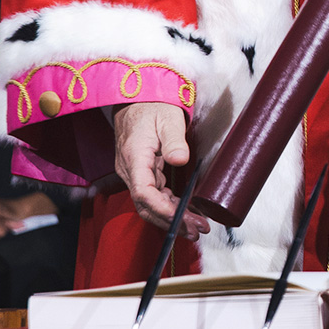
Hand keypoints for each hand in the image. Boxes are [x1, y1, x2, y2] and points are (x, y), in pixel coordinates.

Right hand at [115, 102, 208, 235]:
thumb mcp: (167, 118)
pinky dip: (169, 206)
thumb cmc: (152, 106)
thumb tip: (180, 159)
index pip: (143, 193)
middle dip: (171, 222)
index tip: (181, 217)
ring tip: (196, 227)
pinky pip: (154, 195)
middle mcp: (131, 170)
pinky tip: (185, 213)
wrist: (137, 99)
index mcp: (134, 158)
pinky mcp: (144, 173)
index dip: (162, 209)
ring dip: (172, 218)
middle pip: (147, 205)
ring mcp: (136, 173)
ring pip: (151, 204)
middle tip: (197, 230)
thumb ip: (174, 139)